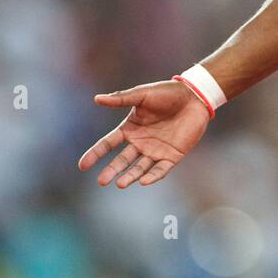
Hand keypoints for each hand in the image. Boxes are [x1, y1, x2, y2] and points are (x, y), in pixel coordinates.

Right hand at [78, 80, 211, 187]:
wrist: (194, 96)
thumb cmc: (167, 93)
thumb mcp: (142, 95)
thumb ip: (121, 99)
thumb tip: (96, 99)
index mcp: (130, 128)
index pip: (108, 143)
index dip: (95, 154)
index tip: (82, 165)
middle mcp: (140, 142)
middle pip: (122, 160)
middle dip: (112, 171)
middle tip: (101, 181)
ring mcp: (156, 150)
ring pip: (139, 168)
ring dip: (130, 176)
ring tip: (120, 184)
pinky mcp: (172, 156)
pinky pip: (160, 170)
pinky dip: (152, 177)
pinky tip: (143, 181)